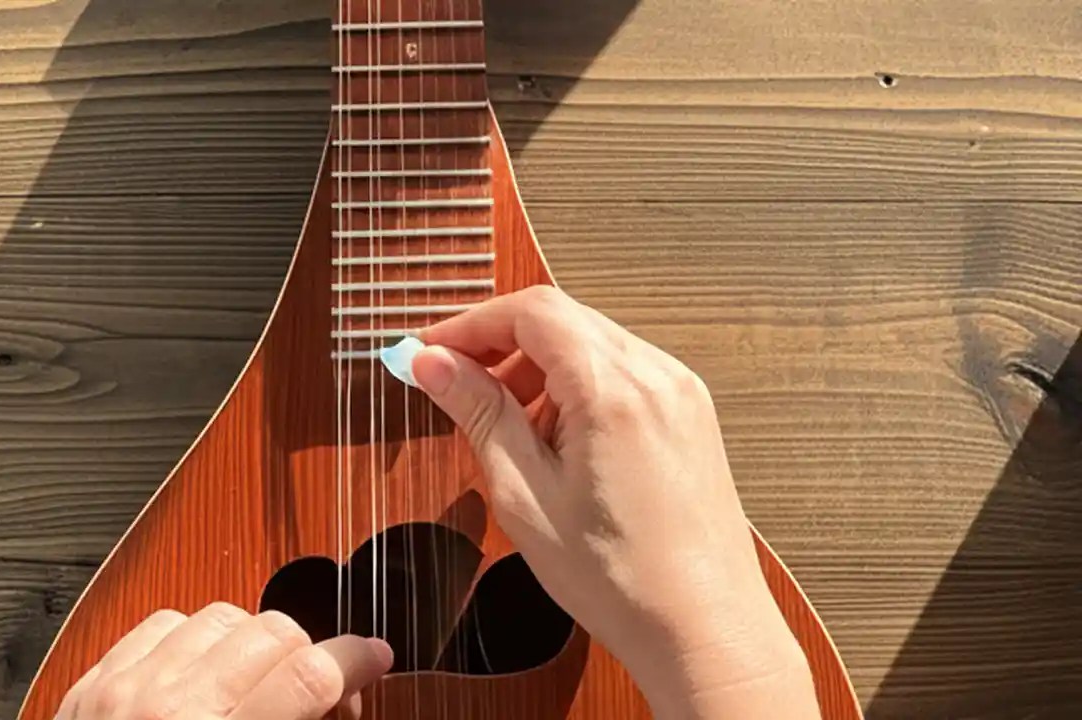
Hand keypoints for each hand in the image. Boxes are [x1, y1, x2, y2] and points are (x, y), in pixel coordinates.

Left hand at [55, 603, 391, 719]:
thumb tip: (332, 709)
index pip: (308, 676)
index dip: (355, 660)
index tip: (373, 658)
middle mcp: (168, 709)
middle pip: (271, 632)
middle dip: (305, 654)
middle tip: (311, 692)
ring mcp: (123, 689)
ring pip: (219, 616)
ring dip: (248, 644)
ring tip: (251, 685)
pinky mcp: (92, 684)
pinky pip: (160, 624)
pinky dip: (190, 639)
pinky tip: (197, 673)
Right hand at [412, 286, 819, 718]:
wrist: (703, 628)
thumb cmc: (623, 579)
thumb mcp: (526, 495)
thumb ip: (480, 414)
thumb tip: (434, 364)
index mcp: (615, 390)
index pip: (531, 311)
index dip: (470, 324)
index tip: (430, 352)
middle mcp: (657, 376)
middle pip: (561, 319)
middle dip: (499, 344)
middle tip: (454, 386)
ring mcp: (680, 392)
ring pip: (590, 342)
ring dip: (536, 366)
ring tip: (505, 427)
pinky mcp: (688, 414)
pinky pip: (620, 371)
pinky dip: (575, 386)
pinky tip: (554, 438)